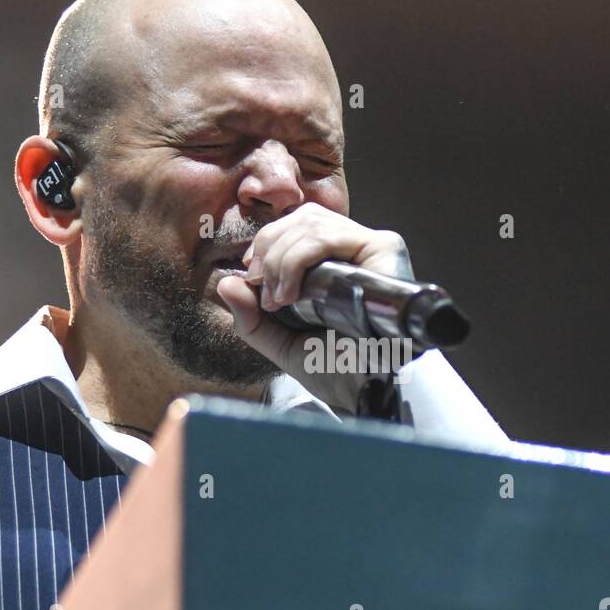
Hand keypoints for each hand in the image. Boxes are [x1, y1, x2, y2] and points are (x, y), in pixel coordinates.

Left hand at [216, 202, 413, 411]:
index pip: (299, 225)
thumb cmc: (332, 368)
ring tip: (279, 299)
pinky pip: (329, 236)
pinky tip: (291, 293)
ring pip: (313, 224)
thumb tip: (225, 283)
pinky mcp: (384, 250)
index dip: (269, 240)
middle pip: (304, 219)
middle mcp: (357, 251)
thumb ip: (251, 317)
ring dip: (281, 259)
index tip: (252, 275)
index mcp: (337, 263)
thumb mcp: (280, 343)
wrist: (360, 390)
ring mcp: (371, 248)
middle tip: (262, 289)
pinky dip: (298, 259)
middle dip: (270, 249)